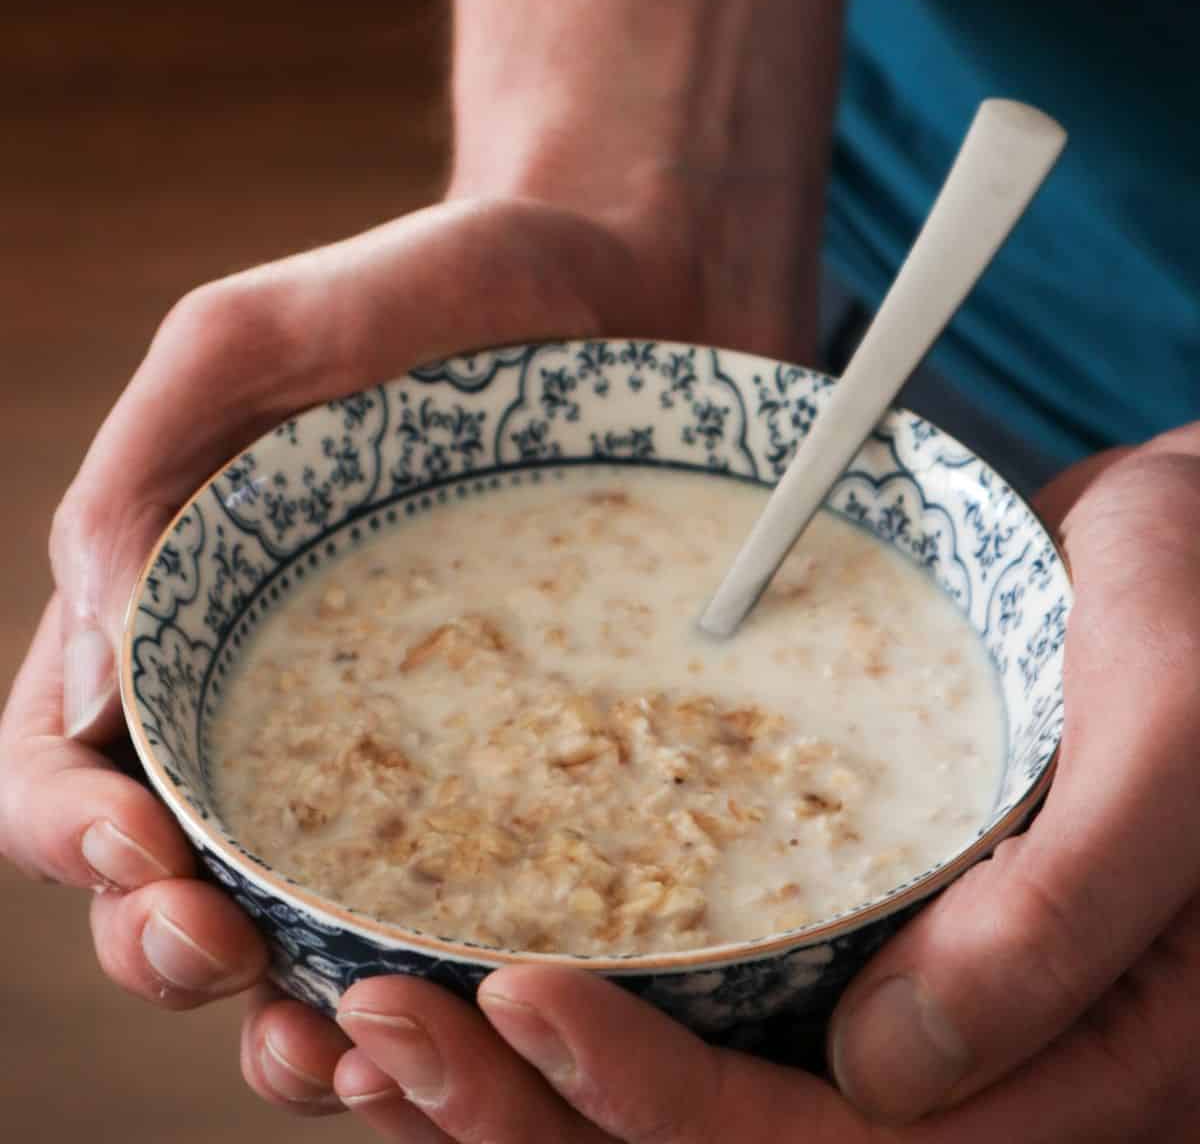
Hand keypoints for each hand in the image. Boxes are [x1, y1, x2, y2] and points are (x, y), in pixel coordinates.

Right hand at [0, 193, 711, 1112]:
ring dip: (287, 1014)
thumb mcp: (252, 343)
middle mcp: (272, 703)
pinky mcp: (513, 754)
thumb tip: (84, 694)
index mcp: (177, 618)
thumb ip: (140, 485)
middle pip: (163, 881)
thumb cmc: (437, 294)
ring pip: (298, 923)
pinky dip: (433, 973)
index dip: (73, 840)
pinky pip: (453, 889)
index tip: (149, 858)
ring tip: (342, 1047)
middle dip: (166, 947)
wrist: (619, 287)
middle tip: (229, 961)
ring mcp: (396, 741)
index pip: (63, 768)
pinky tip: (462, 1009)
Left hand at [329, 427, 1199, 1142]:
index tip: (514, 1000)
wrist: (1193, 549)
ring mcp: (907, 991)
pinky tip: (474, 950)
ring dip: (530, 1075)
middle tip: (374, 1032)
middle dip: (544, 1113)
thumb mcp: (1176, 747)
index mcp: (1079, 1065)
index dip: (662, 1103)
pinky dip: (584, 986)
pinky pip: (703, 983)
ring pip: (697, 1081)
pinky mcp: (850, 916)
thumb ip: (1066, 918)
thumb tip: (885, 1078)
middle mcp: (979, 1058)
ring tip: (370, 1015)